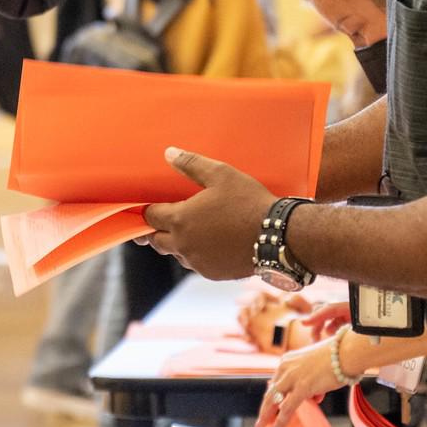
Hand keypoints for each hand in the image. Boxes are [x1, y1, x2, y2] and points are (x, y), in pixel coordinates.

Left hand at [142, 148, 275, 280]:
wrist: (278, 236)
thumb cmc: (249, 201)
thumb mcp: (221, 174)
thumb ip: (191, 164)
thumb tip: (169, 153)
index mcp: (181, 219)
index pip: (150, 216)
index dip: (148, 210)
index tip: (150, 207)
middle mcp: (183, 245)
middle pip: (157, 241)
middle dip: (158, 230)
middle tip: (165, 221)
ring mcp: (197, 262)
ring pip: (176, 254)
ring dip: (178, 244)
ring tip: (191, 230)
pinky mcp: (212, 273)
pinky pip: (196, 264)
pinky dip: (197, 255)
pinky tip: (210, 244)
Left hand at [257, 339, 339, 426]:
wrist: (346, 352)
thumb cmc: (336, 358)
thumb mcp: (316, 367)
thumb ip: (311, 382)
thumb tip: (314, 397)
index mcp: (287, 361)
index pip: (275, 382)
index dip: (271, 397)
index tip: (268, 408)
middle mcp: (286, 367)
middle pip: (270, 392)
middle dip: (264, 409)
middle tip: (259, 421)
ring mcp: (292, 377)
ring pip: (274, 401)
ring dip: (267, 416)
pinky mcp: (302, 387)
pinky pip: (287, 408)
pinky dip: (280, 421)